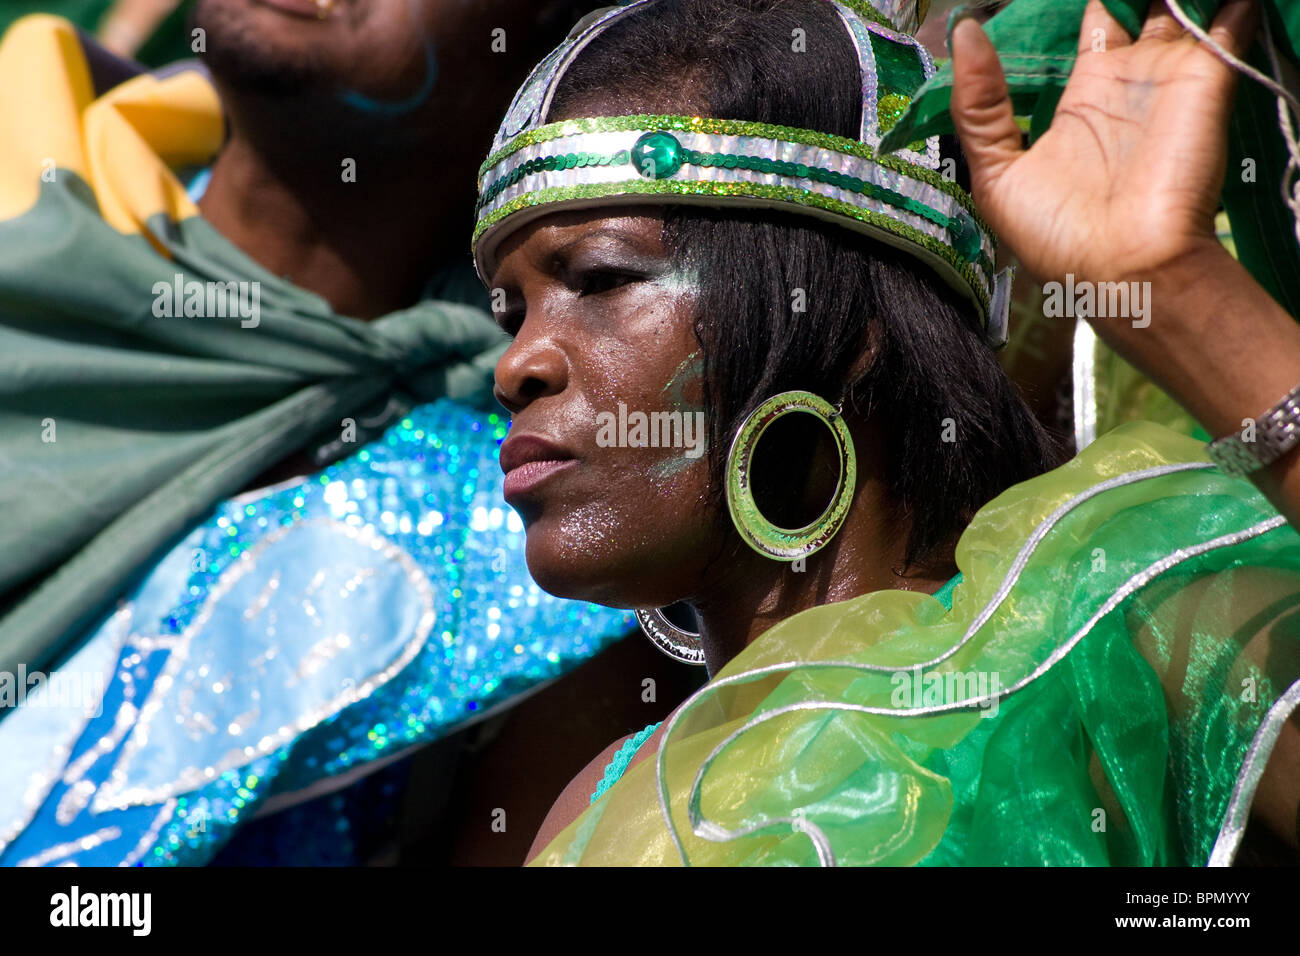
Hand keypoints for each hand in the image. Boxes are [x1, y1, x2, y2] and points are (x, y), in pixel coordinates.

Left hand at [949, 0, 1259, 296]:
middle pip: (1138, 7)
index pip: (1093, 26)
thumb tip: (963, 33)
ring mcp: (1168, 75)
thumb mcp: (996, 173)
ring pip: (1175, 6)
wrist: (1123, 268)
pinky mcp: (1205, 75)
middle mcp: (1129, 80)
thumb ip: (978, 105)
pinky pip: (1226, 17)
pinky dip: (1219, 1)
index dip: (1086, 4)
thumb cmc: (1057, 236)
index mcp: (1084, 99)